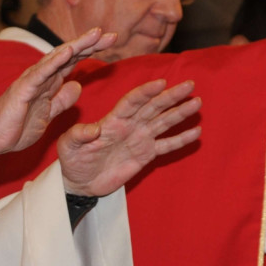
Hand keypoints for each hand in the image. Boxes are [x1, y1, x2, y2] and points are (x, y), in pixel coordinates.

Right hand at [0, 28, 117, 159]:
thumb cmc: (17, 126)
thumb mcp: (48, 114)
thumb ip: (62, 100)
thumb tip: (77, 86)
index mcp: (49, 83)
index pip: (73, 62)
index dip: (91, 51)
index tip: (111, 42)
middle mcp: (41, 76)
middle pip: (69, 55)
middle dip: (90, 44)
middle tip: (112, 35)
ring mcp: (32, 80)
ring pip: (57, 58)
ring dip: (77, 45)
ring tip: (95, 34)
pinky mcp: (23, 89)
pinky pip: (41, 72)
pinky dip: (55, 60)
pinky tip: (69, 50)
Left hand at [57, 79, 202, 196]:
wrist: (80, 182)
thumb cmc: (72, 160)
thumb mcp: (69, 146)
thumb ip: (79, 135)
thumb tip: (93, 129)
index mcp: (113, 120)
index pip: (132, 102)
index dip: (146, 92)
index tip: (161, 83)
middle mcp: (130, 125)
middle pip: (153, 107)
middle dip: (171, 96)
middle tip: (189, 84)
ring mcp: (140, 139)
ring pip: (163, 122)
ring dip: (180, 113)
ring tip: (197, 102)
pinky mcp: (146, 155)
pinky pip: (166, 145)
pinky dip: (181, 139)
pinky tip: (196, 131)